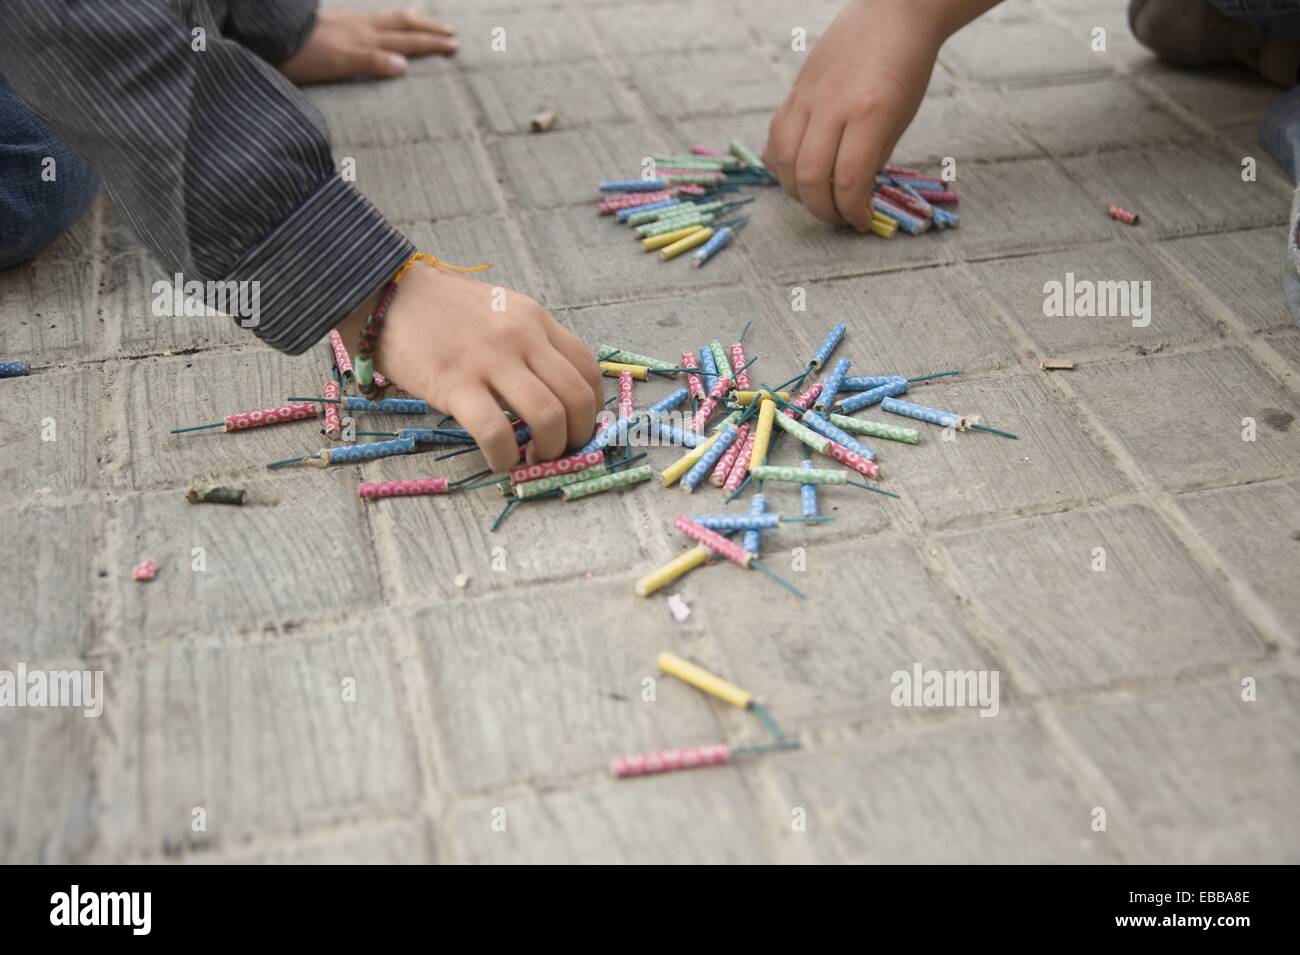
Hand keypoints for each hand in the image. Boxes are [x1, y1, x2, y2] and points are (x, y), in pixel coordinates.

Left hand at [280, 9, 456, 83]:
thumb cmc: (300, 58)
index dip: (431, 43)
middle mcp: (360, 27)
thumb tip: (404, 65)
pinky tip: (384, 22)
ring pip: (388, 18)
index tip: (454, 45)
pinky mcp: (336, 24)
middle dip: (428, 29)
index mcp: (365, 39)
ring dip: (411, 20)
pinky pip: (373, 18)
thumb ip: (370, 63)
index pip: (407, 40)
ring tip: (425, 20)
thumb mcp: (337, 64)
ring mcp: (348, 23)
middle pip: (402, 24)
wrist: (267, 39)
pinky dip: (389, 20)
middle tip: (451, 32)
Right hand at [360, 266, 603, 471]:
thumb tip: (553, 392)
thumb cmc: (441, 310)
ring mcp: (489, 359)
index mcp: (535, 320)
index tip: (578, 428)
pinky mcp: (454, 383)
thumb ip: (528, 344)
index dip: (592, 409)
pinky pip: (496, 432)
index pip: (587, 369)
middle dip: (577, 437)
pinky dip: (504, 458)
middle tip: (560, 452)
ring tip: (531, 459)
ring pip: (547, 417)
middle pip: (577, 398)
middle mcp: (521, 337)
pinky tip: (499, 461)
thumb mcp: (500, 311)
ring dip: (549, 451)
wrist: (385, 291)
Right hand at [764, 0, 948, 231]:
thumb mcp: (901, 117)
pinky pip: (776, 139)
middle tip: (839, 218)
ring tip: (818, 199)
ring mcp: (807, 97)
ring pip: (784, 162)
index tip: (862, 223)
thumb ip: (873, 156)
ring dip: (798, 192)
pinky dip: (782, 165)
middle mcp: (832, 105)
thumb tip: (851, 193)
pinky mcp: (794, 93)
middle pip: (810, 176)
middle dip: (823, 209)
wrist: (891, 13)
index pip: (848, 179)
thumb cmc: (906, 67)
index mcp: (869, 112)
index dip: (852, 211)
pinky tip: (798, 173)